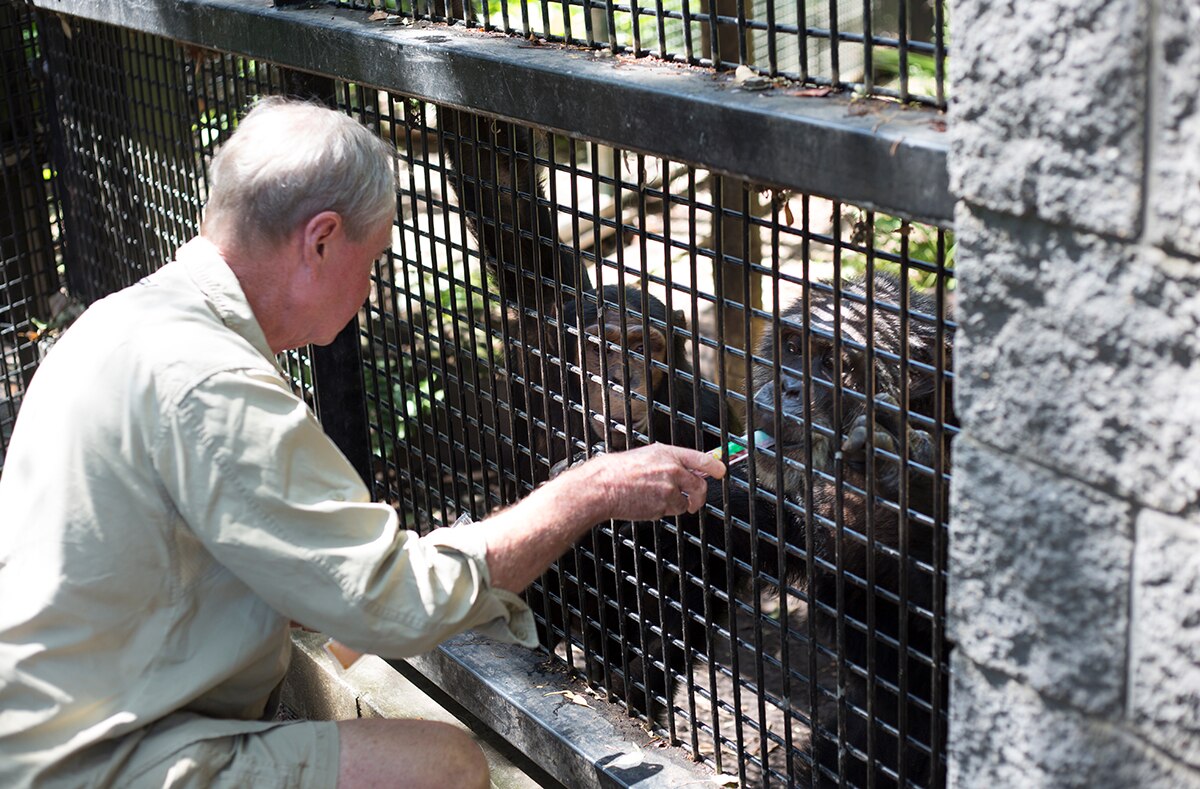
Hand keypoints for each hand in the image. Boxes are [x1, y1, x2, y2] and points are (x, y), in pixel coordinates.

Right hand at [559, 442, 725, 521]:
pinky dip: (662, 511)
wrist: (601, 487)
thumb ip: (664, 461)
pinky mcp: (661, 506)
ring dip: (676, 505)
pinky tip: (646, 504)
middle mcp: (671, 469)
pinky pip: (669, 512)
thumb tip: (678, 468)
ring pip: (684, 502)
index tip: (721, 472)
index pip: (701, 459)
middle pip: (699, 485)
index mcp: (667, 453)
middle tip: (694, 502)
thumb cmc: (615, 471)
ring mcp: (668, 489)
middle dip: (699, 497)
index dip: (715, 466)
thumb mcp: (643, 456)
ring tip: (655, 500)